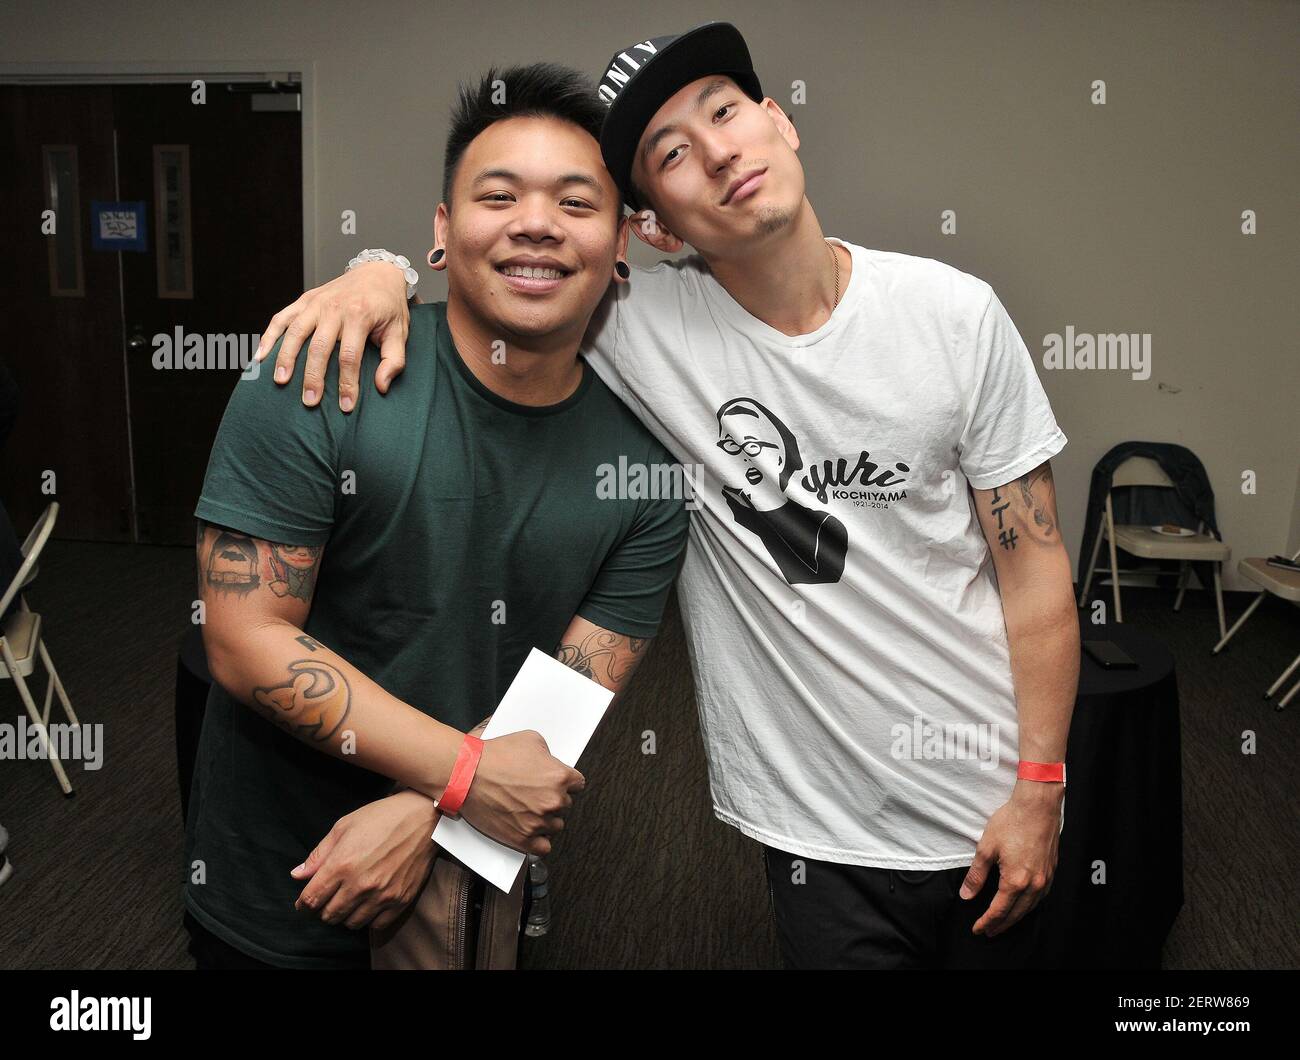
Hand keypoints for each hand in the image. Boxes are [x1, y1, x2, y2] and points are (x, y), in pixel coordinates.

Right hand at [255, 260, 411, 412]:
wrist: (378, 272)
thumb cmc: (389, 307)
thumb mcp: (400, 332)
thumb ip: (393, 360)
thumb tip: (381, 386)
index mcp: (360, 315)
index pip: (350, 356)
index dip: (347, 383)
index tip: (345, 406)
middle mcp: (335, 307)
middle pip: (319, 347)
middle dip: (313, 376)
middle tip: (309, 401)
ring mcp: (316, 302)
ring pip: (295, 332)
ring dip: (285, 358)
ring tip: (280, 382)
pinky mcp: (304, 300)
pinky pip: (282, 318)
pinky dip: (269, 336)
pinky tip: (260, 357)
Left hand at [290, 788, 438, 930]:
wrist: (424, 817)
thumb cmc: (382, 817)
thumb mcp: (344, 826)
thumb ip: (319, 854)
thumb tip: (297, 875)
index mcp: (342, 864)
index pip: (312, 899)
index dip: (303, 905)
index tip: (304, 903)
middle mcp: (360, 884)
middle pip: (329, 915)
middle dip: (322, 910)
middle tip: (327, 899)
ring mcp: (382, 895)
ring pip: (351, 923)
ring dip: (344, 915)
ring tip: (348, 901)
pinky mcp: (400, 900)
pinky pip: (376, 925)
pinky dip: (368, 919)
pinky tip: (367, 904)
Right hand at [460, 729, 584, 856]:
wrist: (467, 774)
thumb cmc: (495, 755)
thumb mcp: (531, 739)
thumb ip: (549, 754)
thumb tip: (553, 764)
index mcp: (560, 777)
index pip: (578, 784)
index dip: (566, 782)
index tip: (557, 783)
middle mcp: (553, 801)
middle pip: (566, 805)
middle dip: (552, 798)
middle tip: (533, 793)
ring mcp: (538, 822)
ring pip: (555, 826)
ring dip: (545, 819)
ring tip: (527, 809)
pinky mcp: (523, 839)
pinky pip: (543, 848)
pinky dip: (538, 840)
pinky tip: (530, 829)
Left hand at [959, 779, 1061, 936]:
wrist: (1037, 806)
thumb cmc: (1011, 822)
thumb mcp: (986, 848)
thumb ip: (976, 875)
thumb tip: (967, 895)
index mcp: (1015, 880)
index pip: (999, 911)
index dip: (986, 922)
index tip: (977, 929)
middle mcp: (1033, 884)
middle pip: (1016, 914)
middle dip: (1001, 925)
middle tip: (989, 931)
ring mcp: (1045, 878)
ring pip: (1030, 908)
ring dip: (1015, 918)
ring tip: (1003, 922)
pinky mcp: (1051, 871)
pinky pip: (1040, 897)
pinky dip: (1029, 905)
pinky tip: (1023, 904)